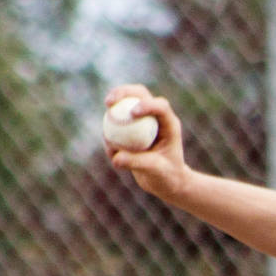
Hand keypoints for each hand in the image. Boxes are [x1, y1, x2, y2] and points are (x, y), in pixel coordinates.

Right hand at [103, 84, 190, 201]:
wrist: (166, 182)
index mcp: (169, 124)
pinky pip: (116, 122)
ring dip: (112, 105)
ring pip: (125, 103)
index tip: (132, 113)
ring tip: (106, 123)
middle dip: (123, 92)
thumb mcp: (155, 171)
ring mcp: (142, 120)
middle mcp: (156, 118)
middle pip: (139, 94)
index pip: (161, 106)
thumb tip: (116, 158)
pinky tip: (109, 146)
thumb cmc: (167, 176)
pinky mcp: (130, 128)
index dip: (146, 104)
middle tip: (108, 102)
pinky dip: (109, 130)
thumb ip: (137, 162)